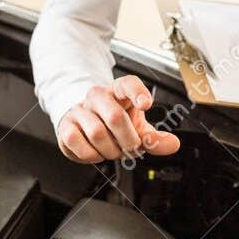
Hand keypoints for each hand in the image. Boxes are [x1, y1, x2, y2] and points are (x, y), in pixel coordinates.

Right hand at [56, 76, 181, 164]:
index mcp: (118, 92)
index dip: (138, 92)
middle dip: (128, 140)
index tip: (146, 104)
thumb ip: (155, 138)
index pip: (128, 84)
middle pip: (115, 116)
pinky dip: (91, 155)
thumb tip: (173, 144)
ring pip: (97, 133)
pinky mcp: (66, 126)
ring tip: (113, 151)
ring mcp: (80, 110)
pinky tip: (96, 152)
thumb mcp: (138, 129)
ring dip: (110, 150)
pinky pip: (77, 142)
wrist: (84, 125)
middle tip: (131, 148)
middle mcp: (98, 97)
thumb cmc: (114, 124)